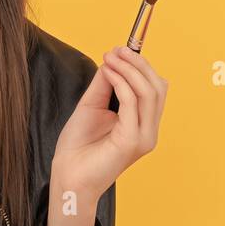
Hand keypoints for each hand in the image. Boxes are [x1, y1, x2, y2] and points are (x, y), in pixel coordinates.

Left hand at [51, 46, 167, 198]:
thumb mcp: (91, 106)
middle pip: (157, 87)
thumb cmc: (78, 147)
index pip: (155, 88)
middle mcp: (148, 131)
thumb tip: (112, 59)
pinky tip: (107, 71)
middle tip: (118, 49)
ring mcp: (143, 137)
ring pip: (149, 92)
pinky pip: (132, 103)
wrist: (67, 176)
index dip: (141, 66)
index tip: (122, 48)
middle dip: (139, 63)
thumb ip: (104, 84)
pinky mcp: (132, 141)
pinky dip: (121, 82)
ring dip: (130, 69)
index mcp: (142, 124)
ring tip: (111, 57)